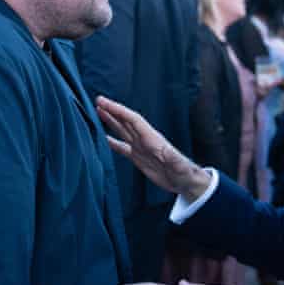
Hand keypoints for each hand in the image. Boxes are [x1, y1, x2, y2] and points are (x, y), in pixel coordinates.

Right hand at [96, 96, 210, 200]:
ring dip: (111, 122)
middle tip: (97, 101)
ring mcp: (141, 148)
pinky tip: (103, 139)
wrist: (186, 182)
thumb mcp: (180, 165)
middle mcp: (145, 140)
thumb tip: (167, 151)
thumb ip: (172, 158)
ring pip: (122, 131)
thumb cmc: (185, 173)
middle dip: (112, 111)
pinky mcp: (139, 158)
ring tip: (98, 112)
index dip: (118, 110)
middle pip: (125, 121)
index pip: (132, 120)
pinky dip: (112, 142)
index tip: (104, 102)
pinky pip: (122, 148)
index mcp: (152, 138)